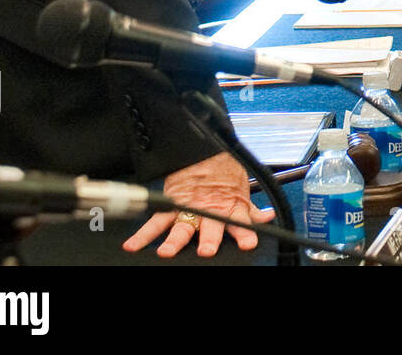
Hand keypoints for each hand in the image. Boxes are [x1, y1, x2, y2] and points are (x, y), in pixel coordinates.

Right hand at [122, 152, 275, 257]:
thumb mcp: (242, 191)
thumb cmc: (223, 171)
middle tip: (206, 250)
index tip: (248, 243)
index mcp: (229, 207)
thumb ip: (252, 210)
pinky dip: (143, 234)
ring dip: (174, 241)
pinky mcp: (171, 205)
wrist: (202, 150)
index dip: (245, 234)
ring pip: (180, 228)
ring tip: (167, 251)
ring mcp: (188, 209)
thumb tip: (268, 217)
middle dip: (208, 240)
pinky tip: (133, 245)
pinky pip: (155, 222)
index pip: (240, 223)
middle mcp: (209, 211)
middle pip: (209, 229)